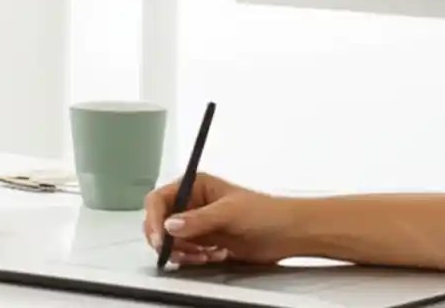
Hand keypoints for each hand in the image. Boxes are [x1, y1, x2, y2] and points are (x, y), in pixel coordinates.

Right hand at [144, 173, 298, 266]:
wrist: (290, 234)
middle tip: (181, 252)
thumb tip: (169, 225)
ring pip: (171, 240)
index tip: (159, 238)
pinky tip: (212, 256)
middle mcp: (192, 203)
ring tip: (205, 255)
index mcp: (194, 186)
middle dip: (167, 239)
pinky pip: (185, 252)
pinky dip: (193, 258)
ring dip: (183, 251)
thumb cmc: (266, 213)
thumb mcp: (229, 213)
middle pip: (160, 222)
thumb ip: (198, 220)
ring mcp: (198, 224)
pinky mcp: (205, 242)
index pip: (159, 200)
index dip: (154, 219)